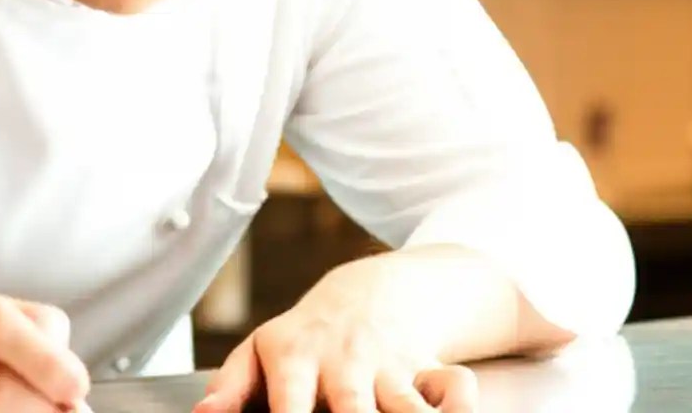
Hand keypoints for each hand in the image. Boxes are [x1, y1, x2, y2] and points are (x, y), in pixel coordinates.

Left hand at [193, 259, 477, 412]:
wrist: (376, 290)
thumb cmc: (308, 336)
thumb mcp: (262, 349)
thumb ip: (231, 384)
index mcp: (296, 360)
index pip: (288, 408)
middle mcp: (345, 365)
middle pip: (353, 412)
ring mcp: (390, 368)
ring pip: (410, 408)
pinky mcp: (431, 371)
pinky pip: (458, 390)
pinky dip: (460, 406)